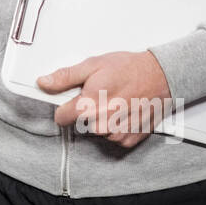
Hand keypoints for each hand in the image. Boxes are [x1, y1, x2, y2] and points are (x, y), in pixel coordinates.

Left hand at [38, 50, 171, 147]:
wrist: (161, 76)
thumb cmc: (129, 68)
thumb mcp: (92, 65)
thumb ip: (65, 77)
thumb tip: (44, 82)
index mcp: (88, 106)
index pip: (60, 118)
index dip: (64, 106)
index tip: (71, 100)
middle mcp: (101, 124)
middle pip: (79, 125)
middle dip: (85, 111)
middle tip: (100, 95)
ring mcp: (116, 134)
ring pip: (96, 132)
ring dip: (101, 120)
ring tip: (114, 101)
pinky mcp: (129, 139)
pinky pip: (113, 138)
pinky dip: (116, 126)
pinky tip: (123, 112)